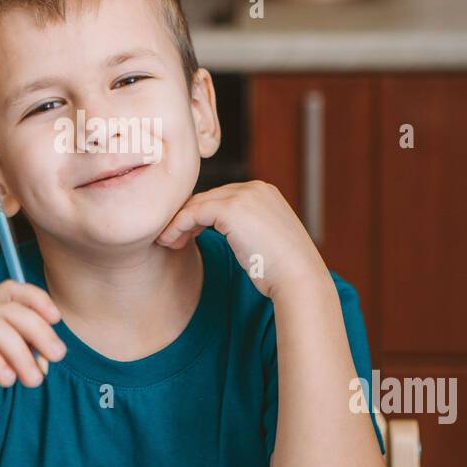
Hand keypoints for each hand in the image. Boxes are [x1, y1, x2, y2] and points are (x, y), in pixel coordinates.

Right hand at [0, 280, 66, 426]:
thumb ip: (12, 362)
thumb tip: (46, 359)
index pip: (12, 291)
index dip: (38, 300)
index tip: (57, 323)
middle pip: (11, 307)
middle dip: (40, 330)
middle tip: (56, 357)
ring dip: (21, 352)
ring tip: (32, 379)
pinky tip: (6, 379)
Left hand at [154, 180, 328, 300]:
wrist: (299, 278)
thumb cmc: (283, 270)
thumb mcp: (265, 239)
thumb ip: (246, 227)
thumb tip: (226, 232)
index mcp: (264, 192)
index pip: (221, 197)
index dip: (199, 214)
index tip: (185, 235)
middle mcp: (255, 188)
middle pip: (208, 197)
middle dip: (186, 217)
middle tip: (170, 238)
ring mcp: (244, 195)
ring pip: (197, 203)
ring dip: (178, 222)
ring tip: (167, 242)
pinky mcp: (232, 208)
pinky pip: (193, 212)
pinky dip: (177, 226)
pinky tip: (171, 241)